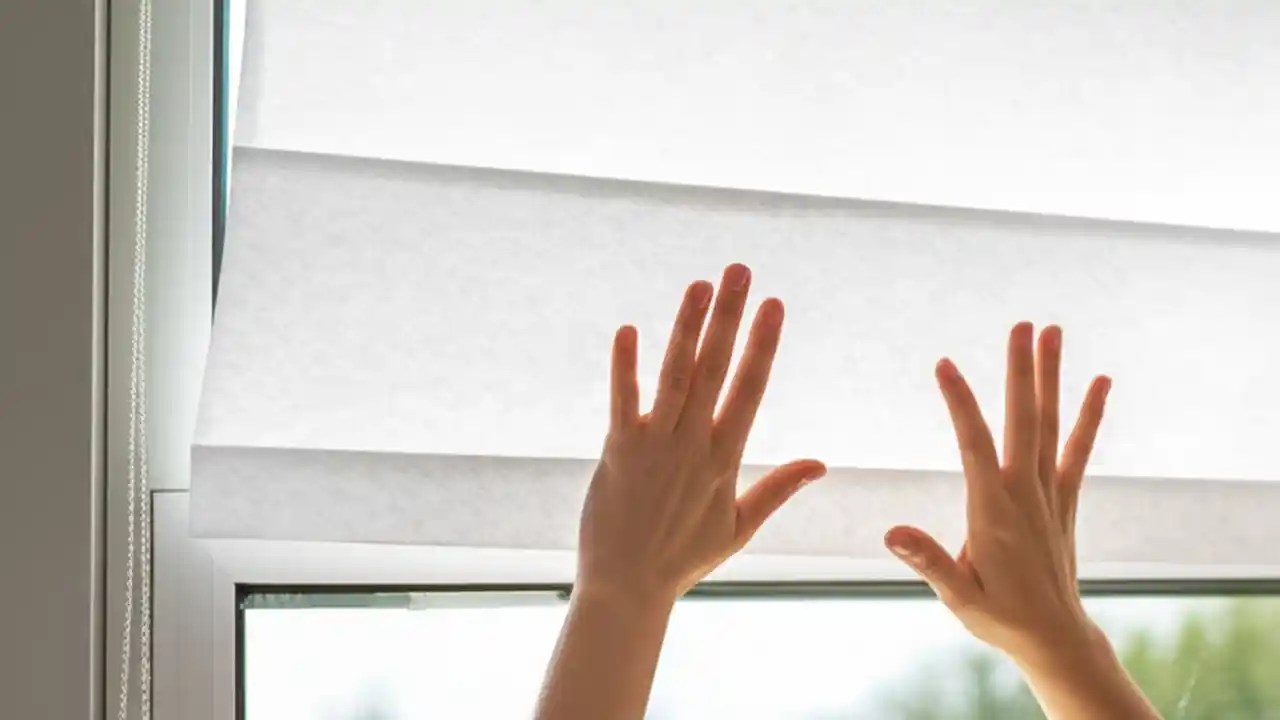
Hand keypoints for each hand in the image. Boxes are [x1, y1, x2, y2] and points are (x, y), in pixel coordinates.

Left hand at [577, 263, 825, 601]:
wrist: (628, 588)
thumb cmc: (683, 558)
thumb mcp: (739, 525)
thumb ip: (779, 488)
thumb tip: (822, 464)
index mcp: (725, 459)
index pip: (750, 390)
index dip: (763, 345)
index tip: (775, 304)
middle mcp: (694, 446)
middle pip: (715, 370)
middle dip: (729, 318)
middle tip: (740, 270)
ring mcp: (656, 447)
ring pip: (675, 377)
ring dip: (687, 328)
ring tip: (700, 285)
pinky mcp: (618, 452)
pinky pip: (622, 402)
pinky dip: (625, 367)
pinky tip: (627, 330)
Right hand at [885, 323, 1108, 666]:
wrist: (1052, 637)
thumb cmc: (998, 616)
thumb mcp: (956, 594)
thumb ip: (928, 560)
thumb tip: (892, 531)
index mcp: (994, 511)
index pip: (974, 445)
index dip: (960, 403)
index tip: (944, 364)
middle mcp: (1026, 493)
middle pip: (1023, 421)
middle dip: (1022, 371)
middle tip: (1022, 324)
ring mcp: (1049, 493)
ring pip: (1049, 425)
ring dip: (1050, 377)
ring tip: (1052, 332)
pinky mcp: (1063, 499)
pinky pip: (1077, 449)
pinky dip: (1089, 414)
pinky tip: (1099, 381)